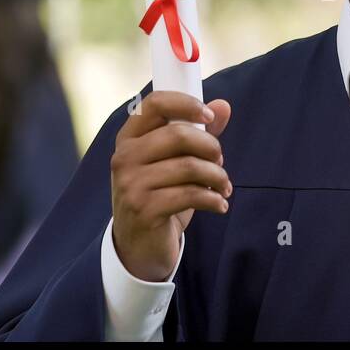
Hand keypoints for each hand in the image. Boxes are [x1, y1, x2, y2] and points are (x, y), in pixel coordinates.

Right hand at [110, 91, 232, 281]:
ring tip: (224, 187)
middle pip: (178, 135)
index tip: (209, 116)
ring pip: (189, 166)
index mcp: (129, 138)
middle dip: (210, 147)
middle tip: (220, 162)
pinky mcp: (144, 209)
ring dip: (217, 177)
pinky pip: (191, 194)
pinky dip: (213, 199)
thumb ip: (197, 133)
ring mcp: (131, 184)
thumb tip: (223, 106)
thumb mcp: (174, 163)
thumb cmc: (160, 196)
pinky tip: (219, 204)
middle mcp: (124, 157)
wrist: (139, 246)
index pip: (154, 104)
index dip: (185, 104)